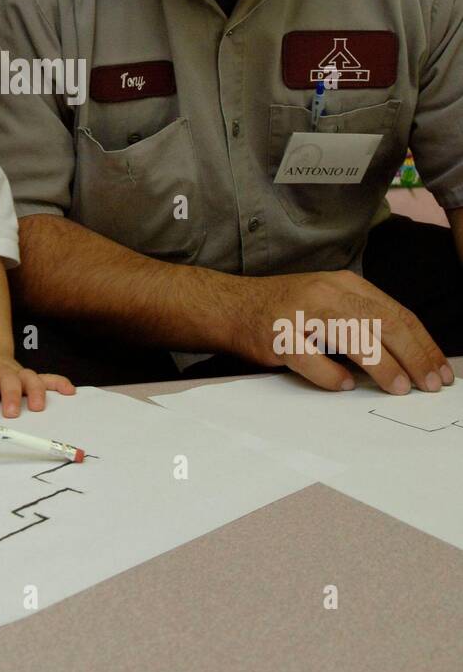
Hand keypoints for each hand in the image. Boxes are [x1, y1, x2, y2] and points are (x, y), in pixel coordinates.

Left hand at [0, 342, 75, 415]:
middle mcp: (2, 370)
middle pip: (9, 379)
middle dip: (12, 395)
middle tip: (11, 413)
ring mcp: (18, 372)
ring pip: (31, 378)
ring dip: (36, 391)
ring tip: (39, 408)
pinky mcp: (29, 376)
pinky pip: (47, 378)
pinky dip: (59, 383)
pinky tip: (70, 392)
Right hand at [240, 270, 453, 393]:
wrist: (231, 306)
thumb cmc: (285, 310)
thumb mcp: (329, 301)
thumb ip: (363, 318)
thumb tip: (409, 354)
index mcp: (344, 284)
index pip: (396, 312)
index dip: (423, 343)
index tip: (439, 369)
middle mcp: (326, 293)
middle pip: (383, 322)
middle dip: (413, 355)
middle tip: (429, 383)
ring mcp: (301, 313)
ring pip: (354, 336)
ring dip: (382, 365)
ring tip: (399, 387)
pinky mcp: (279, 336)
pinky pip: (312, 360)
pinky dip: (332, 376)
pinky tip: (345, 385)